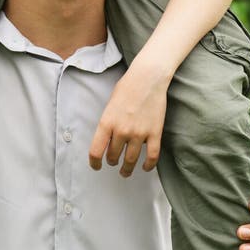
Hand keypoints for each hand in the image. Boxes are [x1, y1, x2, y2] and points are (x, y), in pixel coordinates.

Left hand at [88, 61, 168, 176]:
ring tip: (125, 172)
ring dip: (127, 169)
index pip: (96, 151)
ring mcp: (139, 133)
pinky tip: (145, 167)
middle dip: (112, 161)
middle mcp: (121, 130)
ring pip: (131, 160)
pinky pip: (152, 156)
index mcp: (107, 122)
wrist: (148, 77)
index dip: (94, 163)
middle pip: (113, 157)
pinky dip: (148, 165)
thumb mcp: (110, 104)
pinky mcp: (155, 133)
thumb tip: (107, 139)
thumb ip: (108, 123)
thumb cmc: (127, 86)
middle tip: (113, 162)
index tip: (96, 166)